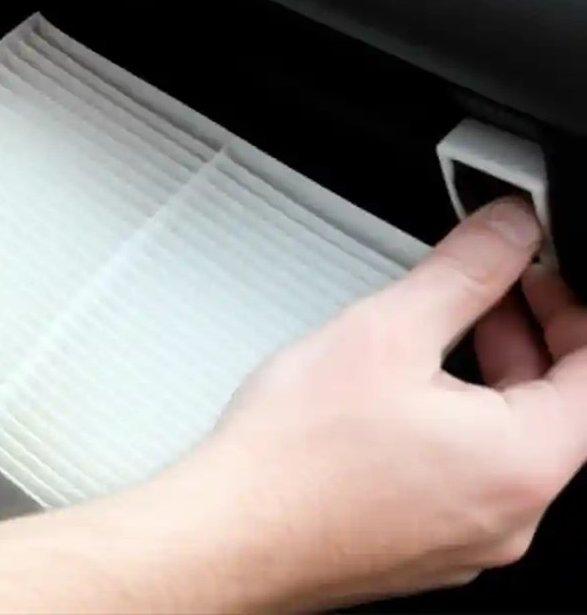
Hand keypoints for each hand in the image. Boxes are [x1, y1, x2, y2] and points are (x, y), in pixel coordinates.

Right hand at [188, 197, 586, 608]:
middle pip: (557, 409)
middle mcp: (511, 514)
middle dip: (526, 338)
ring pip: (506, 445)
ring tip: (429, 337)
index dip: (568, 306)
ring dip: (487, 381)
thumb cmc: (290, 461)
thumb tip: (510, 229)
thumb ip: (464, 270)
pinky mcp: (425, 550)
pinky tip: (395, 398)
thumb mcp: (385, 332)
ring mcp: (468, 540)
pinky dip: (450, 428)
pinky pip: (464, 478)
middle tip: (486, 293)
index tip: (535, 272)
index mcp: (524, 462)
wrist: (226, 536)